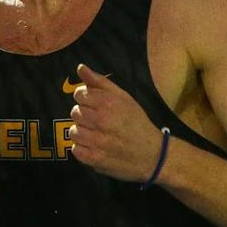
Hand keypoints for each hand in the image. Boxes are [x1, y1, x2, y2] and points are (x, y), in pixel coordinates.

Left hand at [67, 64, 164, 182]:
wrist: (152, 154)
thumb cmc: (137, 123)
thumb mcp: (124, 98)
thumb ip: (100, 83)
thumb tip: (80, 67)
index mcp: (109, 103)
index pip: (79, 94)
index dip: (85, 99)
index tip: (95, 105)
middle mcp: (102, 121)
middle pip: (75, 112)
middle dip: (84, 115)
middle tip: (98, 121)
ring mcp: (97, 141)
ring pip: (73, 131)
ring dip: (82, 132)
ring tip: (96, 134)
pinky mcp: (95, 159)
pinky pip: (76, 149)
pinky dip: (83, 148)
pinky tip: (95, 146)